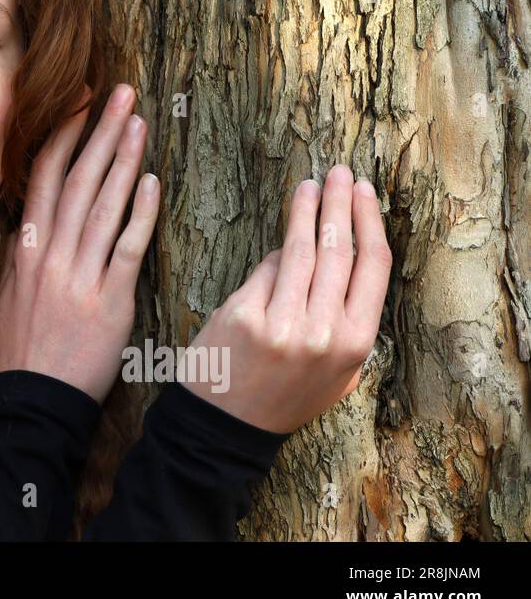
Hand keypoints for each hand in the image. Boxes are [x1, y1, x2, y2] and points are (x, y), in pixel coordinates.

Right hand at [0, 82, 160, 403]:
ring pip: (103, 205)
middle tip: (122, 94)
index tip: (82, 102)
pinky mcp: (109, 300)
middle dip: (100, 132)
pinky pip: (126, 248)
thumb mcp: (9, 294)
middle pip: (77, 179)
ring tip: (140, 122)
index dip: (64, 136)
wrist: (35, 400)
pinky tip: (153, 184)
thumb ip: (23, 254)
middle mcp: (50, 254)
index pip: (43, 177)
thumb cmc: (22, 349)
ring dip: (123, 160)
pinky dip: (140, 214)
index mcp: (25, 248)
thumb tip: (31, 221)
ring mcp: (78, 275)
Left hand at [178, 164, 392, 433]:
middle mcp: (323, 332)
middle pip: (339, 250)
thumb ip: (343, 321)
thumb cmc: (283, 394)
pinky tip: (281, 229)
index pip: (372, 267)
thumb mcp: (334, 372)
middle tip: (338, 173)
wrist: (225, 426)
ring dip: (305, 211)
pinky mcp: (243, 315)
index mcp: (355, 344)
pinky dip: (273, 252)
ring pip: (300, 251)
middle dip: (339, 204)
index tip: (365, 191)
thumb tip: (337, 258)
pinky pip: (264, 271)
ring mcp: (282, 323)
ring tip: (308, 185)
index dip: (369, 222)